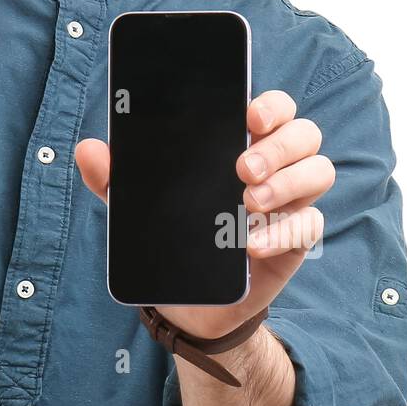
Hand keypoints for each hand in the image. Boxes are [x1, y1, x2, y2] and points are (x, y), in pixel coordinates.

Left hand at [75, 90, 332, 338]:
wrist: (190, 300)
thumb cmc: (171, 233)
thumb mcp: (137, 206)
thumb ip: (113, 177)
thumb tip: (86, 148)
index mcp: (241, 142)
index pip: (274, 108)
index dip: (271, 105)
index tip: (250, 116)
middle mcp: (275, 164)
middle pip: (305, 134)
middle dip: (279, 146)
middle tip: (241, 169)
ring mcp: (290, 201)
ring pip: (320, 171)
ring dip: (288, 183)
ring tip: (248, 204)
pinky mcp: (296, 238)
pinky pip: (310, 224)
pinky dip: (285, 232)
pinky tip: (253, 245)